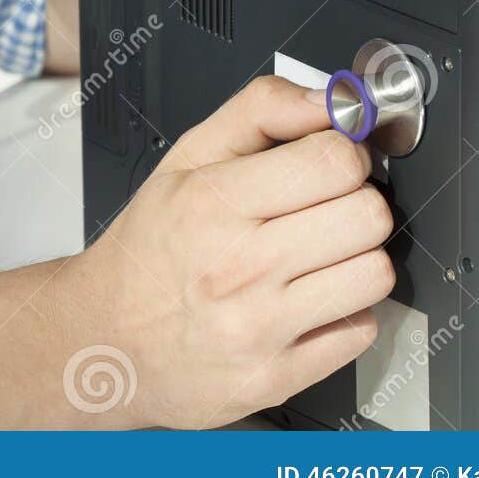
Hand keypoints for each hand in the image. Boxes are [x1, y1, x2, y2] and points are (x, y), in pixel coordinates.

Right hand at [55, 76, 394, 429]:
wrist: (102, 337)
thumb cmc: (148, 248)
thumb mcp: (186, 159)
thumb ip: (260, 112)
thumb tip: (329, 100)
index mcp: (213, 201)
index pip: (336, 161)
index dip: (345, 155)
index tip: (330, 164)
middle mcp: (236, 266)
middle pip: (368, 216)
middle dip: (356, 205)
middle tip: (323, 212)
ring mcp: (258, 328)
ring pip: (375, 274)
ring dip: (356, 261)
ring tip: (316, 259)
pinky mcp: (275, 377)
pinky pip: (360, 332)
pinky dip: (342, 316)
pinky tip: (304, 304)